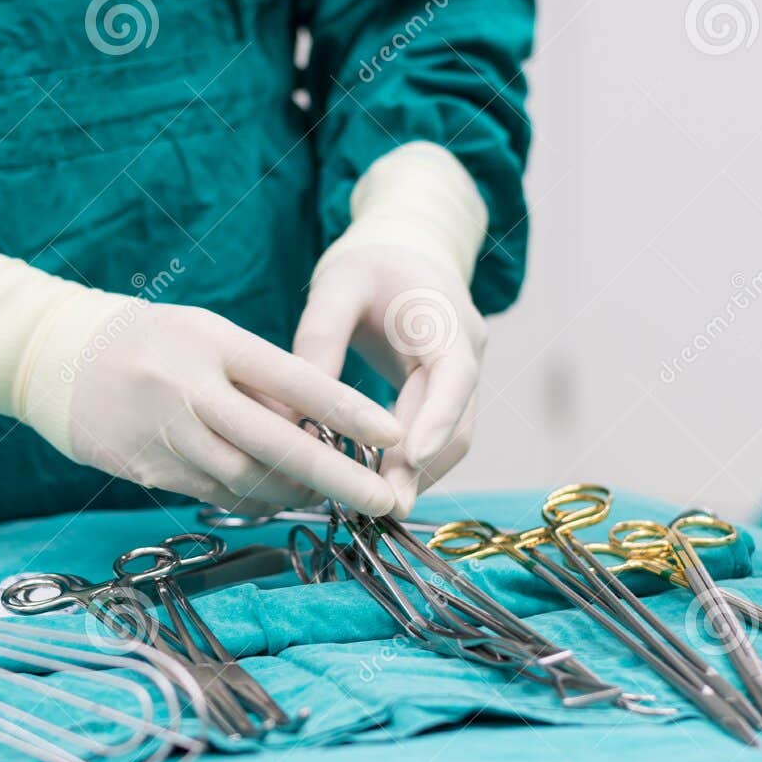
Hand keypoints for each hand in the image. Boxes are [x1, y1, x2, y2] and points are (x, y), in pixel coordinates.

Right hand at [61, 303, 402, 513]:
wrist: (58, 358)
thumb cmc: (151, 340)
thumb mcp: (206, 333)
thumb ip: (260, 378)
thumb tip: (319, 428)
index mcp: (213, 343)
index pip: (294, 381)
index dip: (347, 412)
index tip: (392, 433)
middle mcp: (190, 390)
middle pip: (276, 445)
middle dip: (336, 477)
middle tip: (381, 499)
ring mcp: (166, 435)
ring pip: (248, 481)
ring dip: (296, 495)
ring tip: (331, 496)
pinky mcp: (148, 470)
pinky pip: (215, 495)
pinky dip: (255, 501)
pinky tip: (279, 498)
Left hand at [295, 243, 485, 513]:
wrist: (405, 252)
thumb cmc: (369, 265)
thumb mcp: (336, 285)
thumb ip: (320, 337)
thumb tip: (295, 407)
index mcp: (446, 318)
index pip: (454, 376)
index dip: (436, 421)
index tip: (409, 460)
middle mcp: (466, 353)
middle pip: (456, 422)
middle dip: (421, 467)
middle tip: (385, 506)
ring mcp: (461, 380)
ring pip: (452, 440)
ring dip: (419, 475)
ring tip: (379, 508)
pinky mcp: (445, 398)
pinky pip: (437, 438)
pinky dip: (411, 465)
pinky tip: (377, 485)